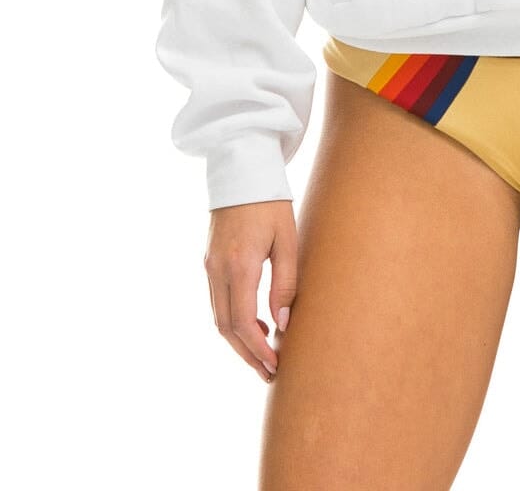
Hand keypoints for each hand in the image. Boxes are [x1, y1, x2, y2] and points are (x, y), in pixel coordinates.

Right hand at [203, 199, 297, 382]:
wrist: (242, 169)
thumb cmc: (271, 202)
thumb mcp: (288, 239)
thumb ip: (286, 283)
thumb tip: (282, 325)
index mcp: (240, 264)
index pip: (242, 322)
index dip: (257, 349)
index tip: (275, 366)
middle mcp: (217, 269)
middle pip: (226, 328)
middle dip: (247, 355)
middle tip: (270, 373)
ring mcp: (209, 266)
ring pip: (218, 317)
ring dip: (239, 340)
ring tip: (265, 354)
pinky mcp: (209, 261)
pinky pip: (217, 301)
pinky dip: (233, 320)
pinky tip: (255, 323)